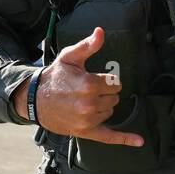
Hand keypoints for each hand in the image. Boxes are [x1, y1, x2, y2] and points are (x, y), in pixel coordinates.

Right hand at [14, 27, 141, 145]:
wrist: (34, 99)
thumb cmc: (55, 77)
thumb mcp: (70, 57)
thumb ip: (88, 46)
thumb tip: (101, 32)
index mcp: (89, 84)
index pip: (115, 83)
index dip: (106, 81)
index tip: (94, 79)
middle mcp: (89, 103)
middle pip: (115, 98)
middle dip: (105, 94)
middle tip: (87, 91)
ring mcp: (87, 119)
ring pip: (111, 111)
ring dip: (103, 107)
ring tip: (84, 101)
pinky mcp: (86, 131)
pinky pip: (109, 137)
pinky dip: (125, 139)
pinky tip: (140, 141)